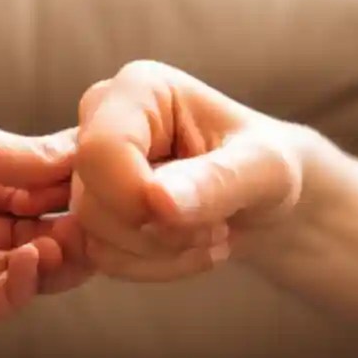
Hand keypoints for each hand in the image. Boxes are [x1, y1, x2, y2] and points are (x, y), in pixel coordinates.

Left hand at [0, 106, 90, 320]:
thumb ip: (25, 158)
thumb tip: (80, 152)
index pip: (37, 190)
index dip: (70, 193)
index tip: (108, 191)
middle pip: (33, 235)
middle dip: (70, 233)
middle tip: (103, 231)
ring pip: (17, 272)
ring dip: (50, 261)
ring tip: (72, 247)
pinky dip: (16, 286)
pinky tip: (32, 264)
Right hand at [73, 61, 302, 280]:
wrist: (264, 200)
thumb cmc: (268, 167)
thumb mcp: (264, 170)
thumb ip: (216, 181)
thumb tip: (159, 201)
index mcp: (141, 89)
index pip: (100, 150)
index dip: (136, 198)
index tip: (202, 220)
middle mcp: (102, 120)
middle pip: (90, 200)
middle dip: (157, 233)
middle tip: (216, 228)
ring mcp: (92, 166)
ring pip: (91, 235)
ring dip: (158, 254)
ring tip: (207, 236)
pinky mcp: (91, 206)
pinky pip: (96, 255)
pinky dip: (147, 267)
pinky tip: (185, 250)